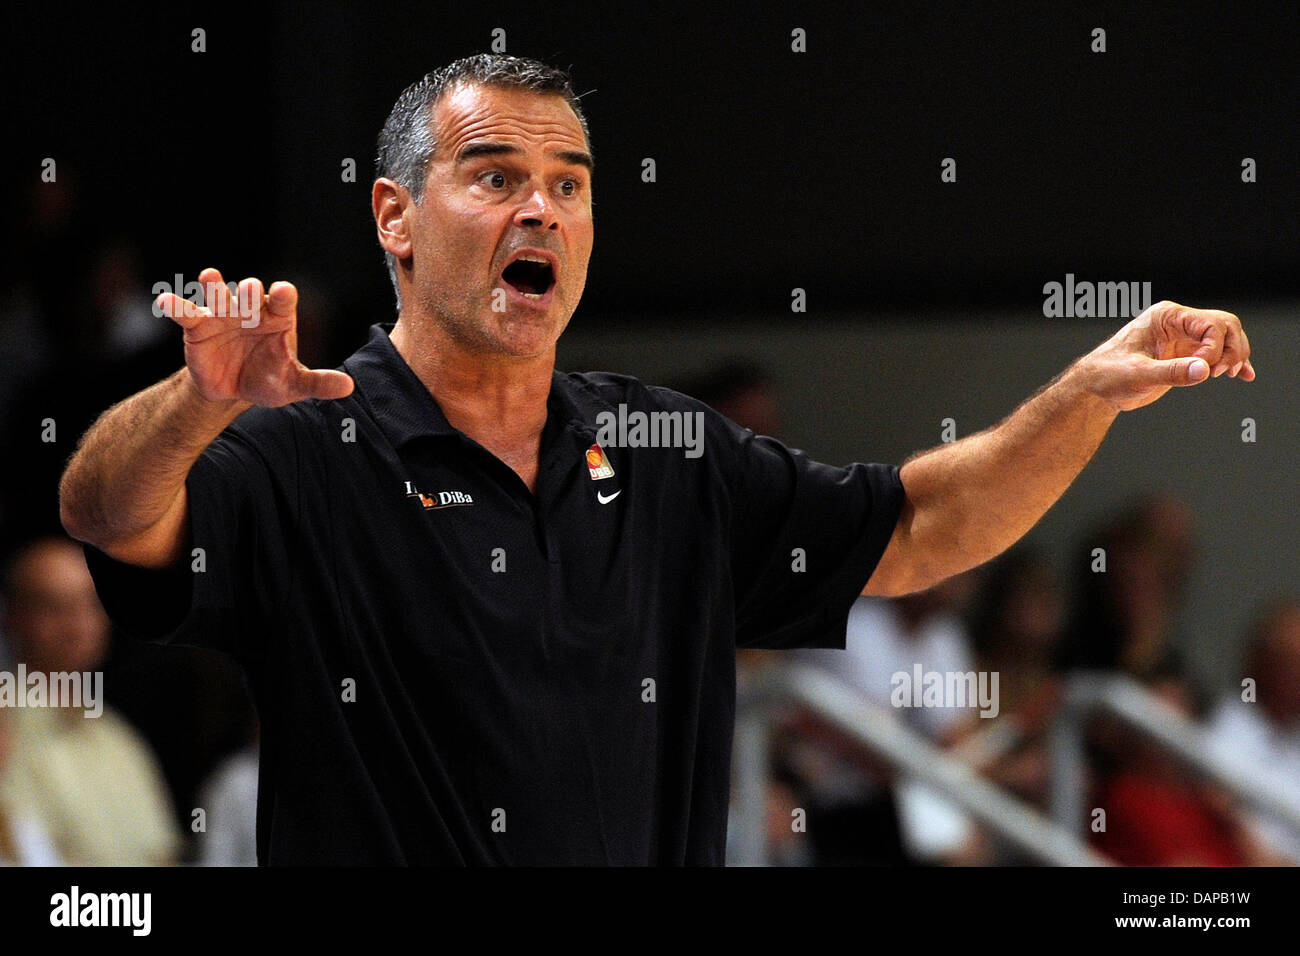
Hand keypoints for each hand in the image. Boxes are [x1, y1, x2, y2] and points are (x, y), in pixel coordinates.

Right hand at [158, 267, 354, 406]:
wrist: (233, 390)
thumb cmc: (268, 378)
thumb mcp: (294, 385)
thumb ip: (318, 383)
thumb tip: (348, 387)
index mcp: (278, 318)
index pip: (284, 301)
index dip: (283, 296)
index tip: (283, 293)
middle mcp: (251, 310)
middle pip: (252, 294)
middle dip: (251, 293)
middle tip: (252, 291)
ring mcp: (223, 315)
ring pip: (220, 296)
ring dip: (216, 287)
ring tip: (211, 276)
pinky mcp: (197, 326)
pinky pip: (186, 312)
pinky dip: (176, 305)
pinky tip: (166, 301)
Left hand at [1078, 300, 1255, 411]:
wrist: (1095, 388)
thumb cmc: (1108, 375)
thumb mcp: (1138, 374)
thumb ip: (1171, 372)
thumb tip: (1203, 369)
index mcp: (1166, 317)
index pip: (1209, 323)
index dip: (1215, 347)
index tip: (1204, 370)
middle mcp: (1178, 323)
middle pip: (1225, 326)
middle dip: (1231, 349)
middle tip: (1220, 373)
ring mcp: (1183, 339)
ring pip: (1225, 338)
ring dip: (1234, 355)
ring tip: (1229, 375)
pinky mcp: (1185, 356)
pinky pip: (1216, 354)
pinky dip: (1231, 363)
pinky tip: (1243, 376)